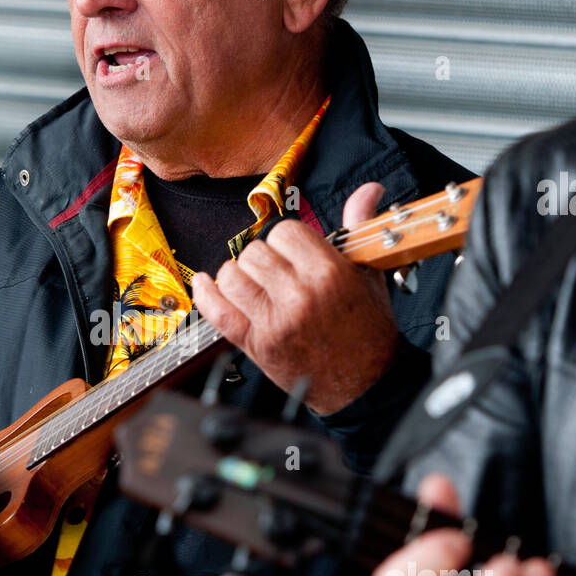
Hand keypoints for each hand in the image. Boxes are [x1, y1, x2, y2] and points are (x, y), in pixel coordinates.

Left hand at [190, 182, 398, 413]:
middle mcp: (299, 295)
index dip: (287, 242)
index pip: (285, 232)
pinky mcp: (256, 344)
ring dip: (240, 277)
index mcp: (329, 273)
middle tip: (278, 276)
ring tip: (256, 287)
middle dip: (264, 260)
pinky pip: (217, 311)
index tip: (293, 255)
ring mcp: (274, 321)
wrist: (365, 385)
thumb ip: (357, 228)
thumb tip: (367, 190)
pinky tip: (209, 285)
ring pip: (232, 274)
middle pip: (255, 252)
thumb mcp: (369, 275)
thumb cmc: (367, 332)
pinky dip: (207, 295)